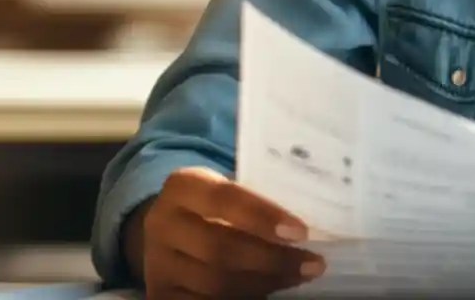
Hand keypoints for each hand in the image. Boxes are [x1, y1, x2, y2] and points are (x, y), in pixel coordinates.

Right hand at [124, 167, 326, 299]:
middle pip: (220, 248)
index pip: (224, 198)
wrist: (168, 229)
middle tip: (314, 263)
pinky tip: (271, 291)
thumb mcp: (227, 190)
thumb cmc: (215, 205)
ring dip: (265, 283)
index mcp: (183, 186)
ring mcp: (158, 264)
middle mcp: (162, 223)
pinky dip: (244, 299)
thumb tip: (317, 219)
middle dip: (272, 259)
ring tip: (299, 276)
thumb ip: (258, 200)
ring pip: (216, 282)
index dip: (263, 216)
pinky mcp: (160, 295)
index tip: (301, 232)